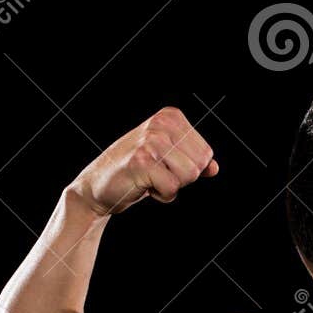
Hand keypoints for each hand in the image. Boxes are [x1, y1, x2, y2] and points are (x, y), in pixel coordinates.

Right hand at [67, 107, 217, 216]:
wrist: (97, 186)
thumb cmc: (135, 172)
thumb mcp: (168, 160)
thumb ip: (193, 161)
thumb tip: (214, 168)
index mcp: (171, 117)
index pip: (206, 154)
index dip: (188, 169)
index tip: (164, 165)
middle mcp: (162, 124)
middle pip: (199, 165)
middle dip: (181, 179)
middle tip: (156, 174)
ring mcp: (151, 141)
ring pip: (189, 176)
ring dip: (171, 186)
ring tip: (149, 178)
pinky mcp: (142, 161)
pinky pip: (172, 189)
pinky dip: (162, 196)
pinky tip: (143, 186)